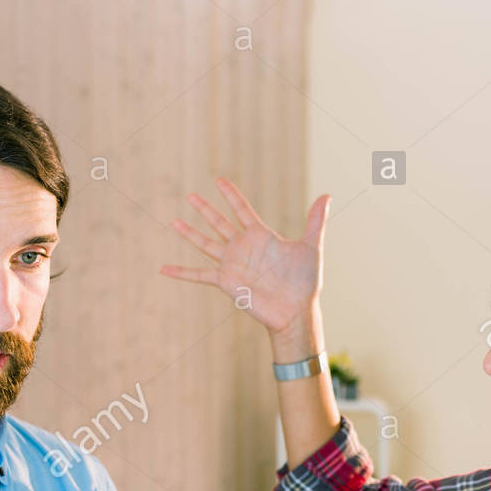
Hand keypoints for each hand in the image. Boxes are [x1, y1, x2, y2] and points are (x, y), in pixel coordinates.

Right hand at [159, 178, 330, 337]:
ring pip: (205, 244)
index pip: (241, 210)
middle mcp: (243, 247)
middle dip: (205, 209)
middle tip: (190, 196)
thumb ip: (315, 221)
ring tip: (174, 221)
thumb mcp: (311, 246)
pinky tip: (164, 269)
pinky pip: (198, 275)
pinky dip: (181, 272)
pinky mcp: (225, 281)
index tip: (219, 180)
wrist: (295, 310)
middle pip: (219, 223)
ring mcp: (232, 264)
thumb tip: (327, 195)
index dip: (231, 195)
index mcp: (260, 236)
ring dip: (190, 233)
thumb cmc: (305, 282)